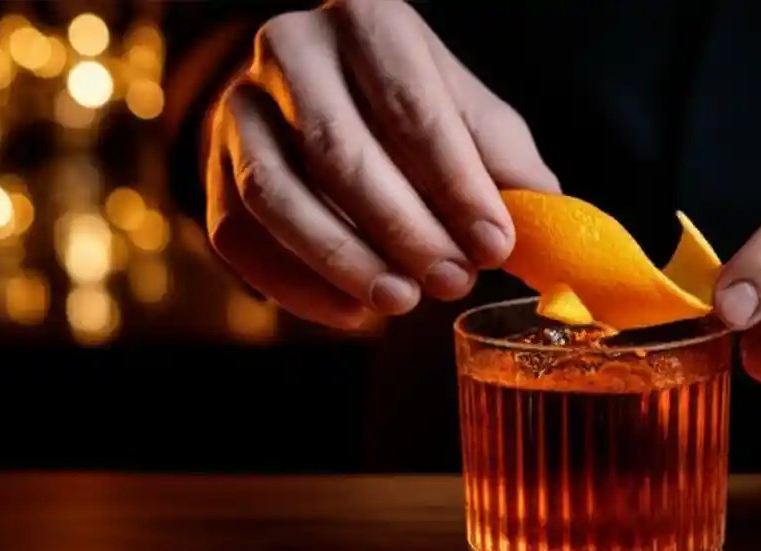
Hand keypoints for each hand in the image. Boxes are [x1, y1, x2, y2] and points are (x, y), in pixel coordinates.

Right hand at [204, 0, 558, 327]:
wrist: (328, 98)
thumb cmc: (417, 110)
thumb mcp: (474, 122)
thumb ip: (510, 171)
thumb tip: (549, 236)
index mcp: (367, 19)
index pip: (412, 107)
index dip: (456, 185)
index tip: (496, 246)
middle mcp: (291, 47)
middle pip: (340, 152)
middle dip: (403, 229)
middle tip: (452, 283)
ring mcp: (239, 106)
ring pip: (276, 194)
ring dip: (343, 259)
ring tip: (402, 301)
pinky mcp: (211, 166)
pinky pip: (239, 234)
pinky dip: (295, 284)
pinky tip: (352, 312)